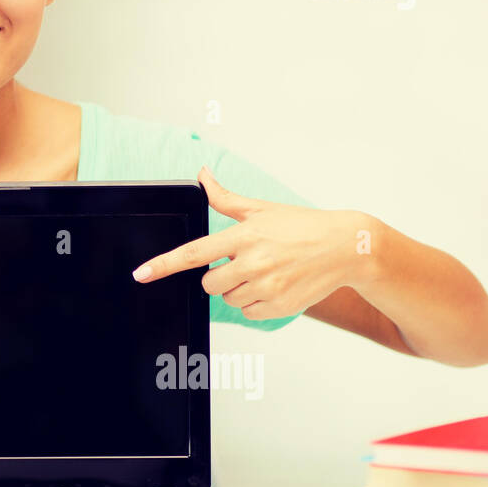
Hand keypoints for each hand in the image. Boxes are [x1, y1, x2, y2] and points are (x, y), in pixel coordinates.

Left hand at [131, 165, 370, 321]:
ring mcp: (267, 287)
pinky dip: (255, 302)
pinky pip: (248, 312)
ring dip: (238, 288)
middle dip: (218, 275)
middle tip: (242, 262)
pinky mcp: (280, 307)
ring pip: (229, 298)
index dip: (163, 264)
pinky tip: (274, 285)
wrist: (346, 248)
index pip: (194, 254)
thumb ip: (224, 198)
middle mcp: (253, 263)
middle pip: (209, 283)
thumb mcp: (261, 208)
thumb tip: (201, 174)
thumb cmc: (300, 226)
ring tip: (265, 271)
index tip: (140, 274)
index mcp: (244, 236)